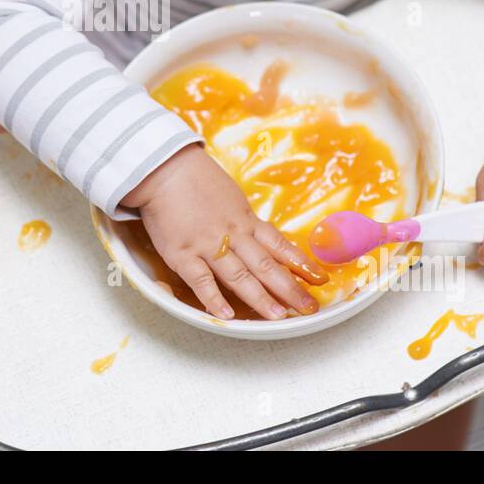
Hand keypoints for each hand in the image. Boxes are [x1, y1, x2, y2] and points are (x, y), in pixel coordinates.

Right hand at [120, 144, 327, 319]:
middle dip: (291, 289)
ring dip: (261, 298)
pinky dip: (214, 299)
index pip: (279, 245)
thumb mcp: (230, 196)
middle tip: (309, 307)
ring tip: (279, 316)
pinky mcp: (183, 254)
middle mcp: (233, 234)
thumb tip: (258, 235)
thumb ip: (243, 218)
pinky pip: (201, 281)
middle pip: (267, 266)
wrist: (163, 167)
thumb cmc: (195, 178)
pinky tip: (227, 316)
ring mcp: (208, 245)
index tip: (319, 279)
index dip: (301, 264)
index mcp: (245, 219)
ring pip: (240, 277)